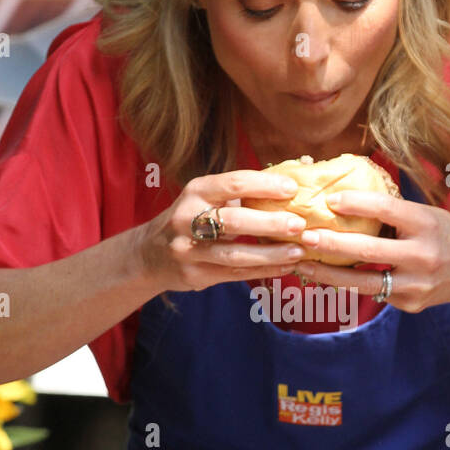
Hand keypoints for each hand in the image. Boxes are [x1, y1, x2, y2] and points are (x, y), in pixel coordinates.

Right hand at [139, 168, 309, 292]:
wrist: (150, 254)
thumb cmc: (193, 218)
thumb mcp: (207, 198)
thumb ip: (242, 192)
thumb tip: (296, 175)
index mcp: (196, 191)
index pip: (233, 183)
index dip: (264, 185)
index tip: (292, 189)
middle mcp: (188, 218)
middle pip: (234, 221)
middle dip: (270, 223)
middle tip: (299, 225)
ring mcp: (189, 249)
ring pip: (234, 254)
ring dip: (270, 254)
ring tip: (298, 251)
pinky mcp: (194, 274)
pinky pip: (234, 274)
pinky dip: (263, 271)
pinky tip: (285, 267)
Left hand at [292, 188, 449, 313]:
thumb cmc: (440, 234)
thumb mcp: (425, 214)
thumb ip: (391, 211)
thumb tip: (342, 196)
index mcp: (426, 223)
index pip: (387, 210)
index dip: (356, 204)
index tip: (329, 200)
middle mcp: (423, 255)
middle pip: (369, 250)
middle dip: (332, 243)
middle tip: (304, 236)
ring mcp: (416, 284)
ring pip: (363, 281)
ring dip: (327, 273)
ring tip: (301, 263)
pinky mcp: (409, 304)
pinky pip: (372, 293)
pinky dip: (346, 284)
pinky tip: (323, 276)